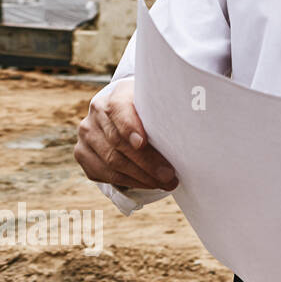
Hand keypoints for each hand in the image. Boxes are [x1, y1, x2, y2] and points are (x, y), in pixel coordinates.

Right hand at [75, 78, 178, 192]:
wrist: (123, 109)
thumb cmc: (149, 107)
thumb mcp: (156, 100)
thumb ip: (166, 106)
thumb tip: (197, 115)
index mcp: (114, 96)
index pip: (119, 110)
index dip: (129, 127)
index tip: (143, 143)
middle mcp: (94, 114)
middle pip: (118, 144)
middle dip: (146, 163)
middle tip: (169, 176)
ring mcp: (86, 135)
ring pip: (110, 162)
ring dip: (139, 177)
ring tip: (163, 183)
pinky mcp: (82, 153)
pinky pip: (101, 173)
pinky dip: (126, 181)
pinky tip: (146, 184)